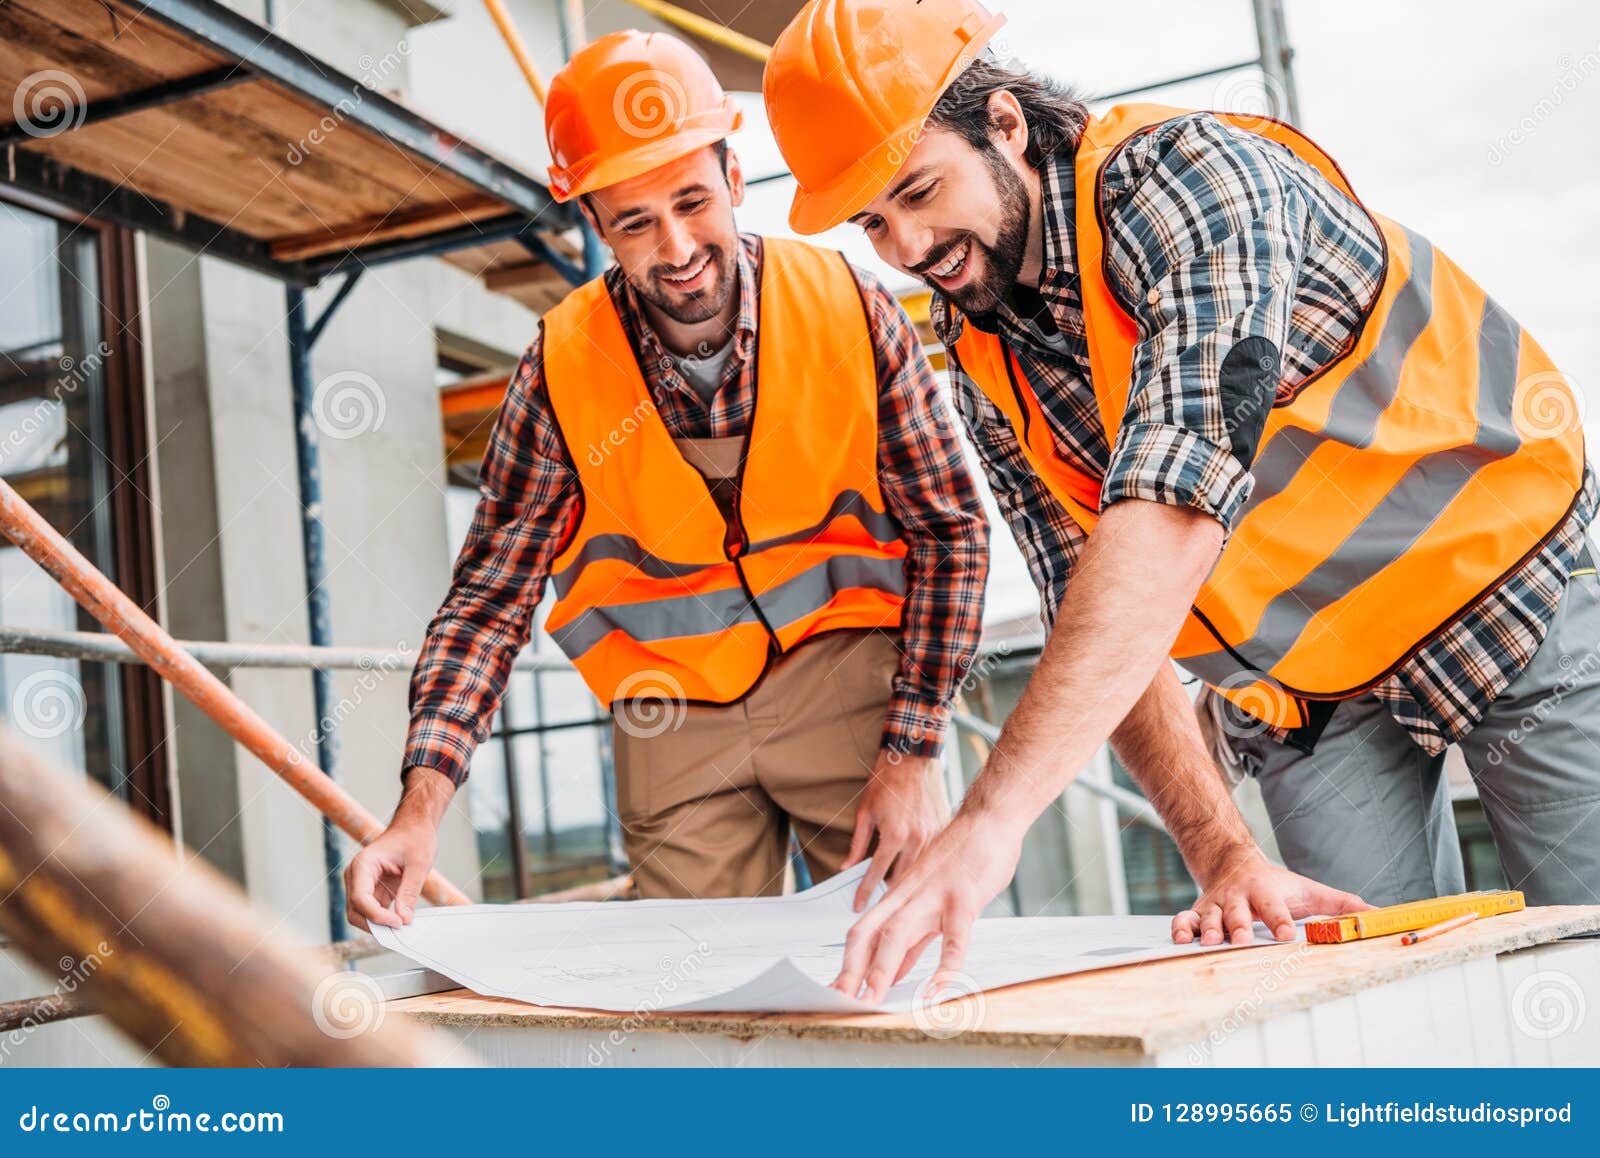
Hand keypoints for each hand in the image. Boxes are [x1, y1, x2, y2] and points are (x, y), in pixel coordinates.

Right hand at [345, 817, 437, 931]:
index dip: (376, 916)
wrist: (415, 826)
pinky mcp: (372, 890)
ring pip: (362, 914)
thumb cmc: (415, 838)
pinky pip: (373, 910)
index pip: (360, 898)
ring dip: (379, 924)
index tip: (398, 923)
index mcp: (363, 865)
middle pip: (356, 911)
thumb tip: (403, 919)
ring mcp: (362, 884)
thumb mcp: (418, 864)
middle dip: (375, 924)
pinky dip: (384, 918)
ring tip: (403, 925)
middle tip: (400, 928)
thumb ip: (409, 892)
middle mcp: (357, 876)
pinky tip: (401, 920)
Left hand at [833, 810, 1023, 1003]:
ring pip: (899, 933)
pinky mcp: (963, 899)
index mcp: (898, 897)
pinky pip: (954, 937)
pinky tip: (937, 988)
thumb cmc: (960, 859)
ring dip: (882, 968)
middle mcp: (908, 896)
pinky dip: (944, 965)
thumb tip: (893, 971)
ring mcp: (934, 896)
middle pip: (869, 933)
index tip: (838, 992)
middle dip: (853, 970)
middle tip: (843, 1002)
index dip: (847, 963)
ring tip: (874, 999)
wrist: (987, 820)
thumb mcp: (929, 898)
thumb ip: (913, 937)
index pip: (862, 932)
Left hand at [841, 750, 949, 910]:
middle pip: (902, 879)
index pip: (876, 873)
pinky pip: (931, 857)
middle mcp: (916, 839)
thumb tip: (847, 866)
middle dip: (889, 896)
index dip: (865, 892)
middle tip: (878, 909)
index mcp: (895, 835)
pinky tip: (917, 877)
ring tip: (898, 900)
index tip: (859, 904)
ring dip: (908, 885)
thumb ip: (857, 844)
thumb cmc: (886, 782)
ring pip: (920, 872)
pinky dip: (922, 868)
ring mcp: (931, 836)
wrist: (910, 760)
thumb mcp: (865, 813)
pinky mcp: (941, 831)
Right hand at [1172, 847, 1370, 945]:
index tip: (1286, 937)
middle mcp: (1238, 896)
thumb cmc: (1278, 885)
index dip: (1279, 920)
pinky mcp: (1198, 911)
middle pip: (1237, 911)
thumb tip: (1380, 916)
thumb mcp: (1310, 890)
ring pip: (1208, 915)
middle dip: (1238, 926)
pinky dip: (1180, 928)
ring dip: (1208, 929)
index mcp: (1265, 890)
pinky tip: (1181, 940)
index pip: (1274, 906)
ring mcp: (1215, 904)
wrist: (1234, 863)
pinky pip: (1184, 918)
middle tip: (1242, 940)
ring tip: (1211, 943)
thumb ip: (1342, 906)